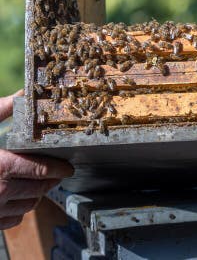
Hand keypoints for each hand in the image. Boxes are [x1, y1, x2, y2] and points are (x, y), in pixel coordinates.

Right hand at [0, 91, 72, 228]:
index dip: (60, 168)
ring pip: (28, 205)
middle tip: (56, 173)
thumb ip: (0, 111)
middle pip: (40, 188)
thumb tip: (21, 96)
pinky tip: (15, 199)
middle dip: (50, 180)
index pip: (43, 169)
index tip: (68, 167)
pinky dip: (18, 211)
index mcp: (1, 167)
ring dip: (36, 195)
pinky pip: (11, 220)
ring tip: (37, 184)